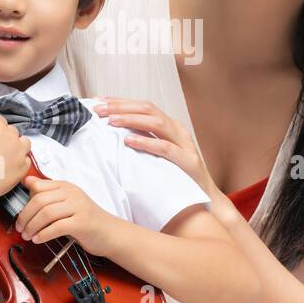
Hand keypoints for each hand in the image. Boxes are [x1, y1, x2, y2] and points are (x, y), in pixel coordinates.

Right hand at [0, 110, 32, 203]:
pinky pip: (26, 160)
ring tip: (5, 156)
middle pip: (12, 131)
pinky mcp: (24, 166)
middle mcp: (11, 135)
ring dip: (18, 146)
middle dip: (5, 138)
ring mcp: (19, 150)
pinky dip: (20, 162)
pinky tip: (8, 167)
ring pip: (24, 143)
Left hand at [13, 175, 116, 258]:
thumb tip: (27, 182)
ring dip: (32, 227)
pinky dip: (43, 234)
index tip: (20, 215)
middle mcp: (72, 194)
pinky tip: (38, 239)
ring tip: (27, 236)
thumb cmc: (85, 219)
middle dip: (25, 216)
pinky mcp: (82, 223)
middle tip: (20, 228)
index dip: (25, 201)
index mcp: (66, 187)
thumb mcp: (66, 202)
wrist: (110, 233)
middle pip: (40, 200)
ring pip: (46, 213)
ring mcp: (78, 207)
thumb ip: (48, 193)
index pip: (39, 187)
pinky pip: (56, 227)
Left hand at [93, 97, 220, 200]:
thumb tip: (109, 134)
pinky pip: (165, 148)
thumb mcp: (155, 156)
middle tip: (99, 108)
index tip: (99, 101)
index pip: (143, 106)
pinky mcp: (188, 162)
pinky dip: (146, 143)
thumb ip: (140, 142)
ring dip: (131, 120)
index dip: (121, 101)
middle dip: (121, 106)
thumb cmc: (174, 179)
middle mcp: (177, 130)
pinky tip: (128, 141)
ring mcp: (184, 144)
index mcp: (170, 126)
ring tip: (111, 121)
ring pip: (157, 123)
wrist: (204, 201)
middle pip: (148, 109)